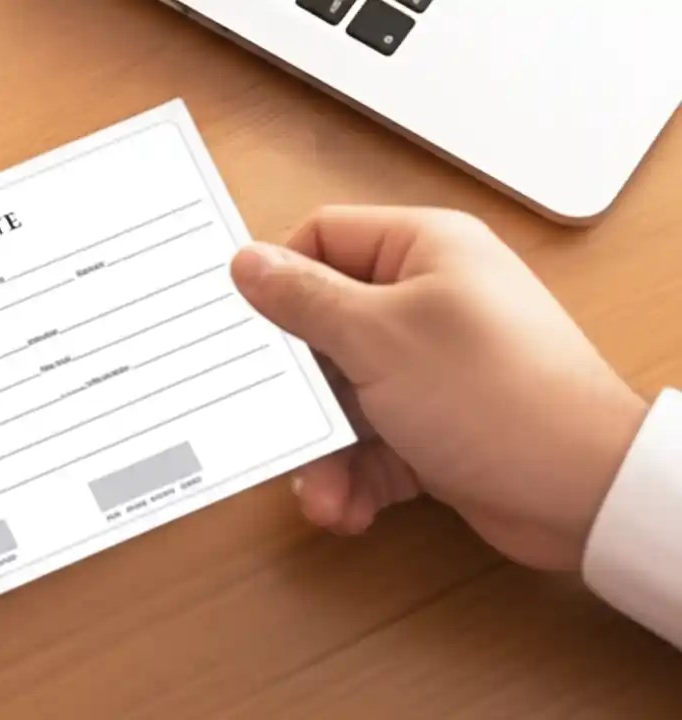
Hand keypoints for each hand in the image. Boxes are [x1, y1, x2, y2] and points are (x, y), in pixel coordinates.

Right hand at [230, 206, 646, 570]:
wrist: (584, 494)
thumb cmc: (492, 395)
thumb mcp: (378, 337)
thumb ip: (304, 299)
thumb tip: (246, 262)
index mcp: (421, 251)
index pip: (322, 241)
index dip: (280, 283)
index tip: (249, 330)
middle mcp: (426, 301)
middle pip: (324, 331)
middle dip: (303, 393)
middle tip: (279, 420)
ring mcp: (431, 366)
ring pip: (343, 397)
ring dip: (327, 451)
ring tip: (325, 493)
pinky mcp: (435, 424)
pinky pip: (372, 442)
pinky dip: (356, 476)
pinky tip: (350, 507)